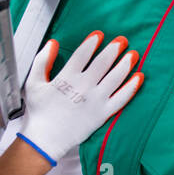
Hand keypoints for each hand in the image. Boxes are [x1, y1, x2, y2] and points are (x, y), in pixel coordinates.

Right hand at [17, 30, 142, 163]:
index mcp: (67, 77)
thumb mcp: (33, 83)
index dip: (92, 42)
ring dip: (126, 64)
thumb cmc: (40, 113)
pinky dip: (132, 87)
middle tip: (122, 41)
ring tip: (133, 54)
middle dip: (114, 49)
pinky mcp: (103, 113)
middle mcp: (84, 86)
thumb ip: (42, 61)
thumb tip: (53, 44)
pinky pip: (122, 98)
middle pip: (103, 62)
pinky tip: (139, 78)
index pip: (83, 54)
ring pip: (115, 77)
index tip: (99, 35)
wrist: (46, 139)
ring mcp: (96, 100)